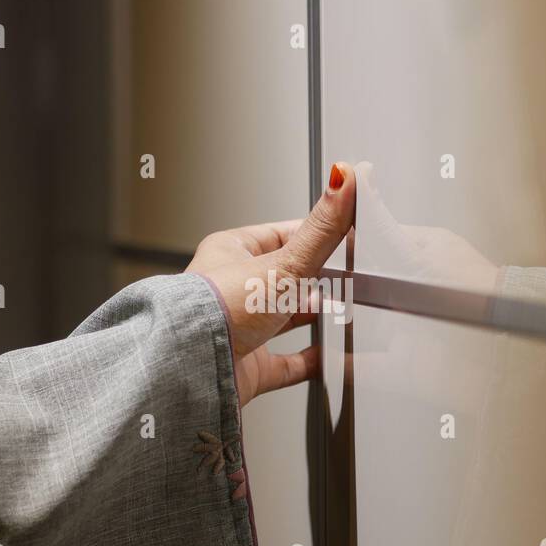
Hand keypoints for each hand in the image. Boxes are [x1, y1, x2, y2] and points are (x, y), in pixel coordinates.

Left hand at [187, 162, 356, 405]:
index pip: (284, 235)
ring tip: (346, 313)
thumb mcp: (282, 263)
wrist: (194, 367)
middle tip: (351, 277)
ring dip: (316, 317)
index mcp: (232, 253)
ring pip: (288, 318)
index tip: (349, 236)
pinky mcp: (249, 366)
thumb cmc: (216, 310)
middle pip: (288, 278)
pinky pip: (290, 362)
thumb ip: (321, 230)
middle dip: (320, 280)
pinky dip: (314, 359)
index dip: (318, 236)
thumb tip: (343, 179)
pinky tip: (334, 357)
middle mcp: (234, 291)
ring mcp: (242, 330)